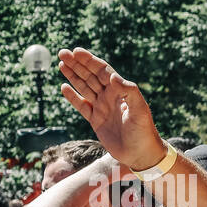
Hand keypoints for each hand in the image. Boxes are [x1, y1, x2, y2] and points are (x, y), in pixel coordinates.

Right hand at [58, 48, 165, 170]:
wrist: (141, 154)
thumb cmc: (144, 132)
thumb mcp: (140, 110)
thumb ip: (129, 92)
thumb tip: (112, 77)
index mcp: (120, 92)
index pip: (102, 71)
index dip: (89, 60)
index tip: (76, 51)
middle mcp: (110, 97)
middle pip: (90, 76)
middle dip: (77, 64)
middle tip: (62, 53)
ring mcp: (102, 108)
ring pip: (84, 88)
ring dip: (73, 76)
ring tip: (61, 64)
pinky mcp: (96, 121)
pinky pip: (81, 106)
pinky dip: (73, 97)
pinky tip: (64, 87)